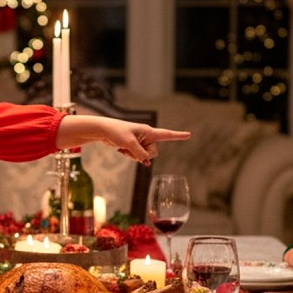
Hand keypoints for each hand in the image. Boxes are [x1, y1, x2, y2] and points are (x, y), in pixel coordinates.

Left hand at [57, 116, 189, 164]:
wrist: (103, 130)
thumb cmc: (116, 132)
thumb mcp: (129, 144)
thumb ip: (140, 154)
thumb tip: (146, 161)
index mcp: (149, 131)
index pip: (167, 134)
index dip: (178, 136)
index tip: (189, 134)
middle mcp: (147, 136)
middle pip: (154, 152)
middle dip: (143, 155)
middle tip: (130, 148)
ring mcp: (140, 142)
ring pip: (145, 156)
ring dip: (134, 156)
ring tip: (124, 148)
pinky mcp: (134, 146)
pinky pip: (137, 156)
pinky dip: (131, 156)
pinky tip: (122, 150)